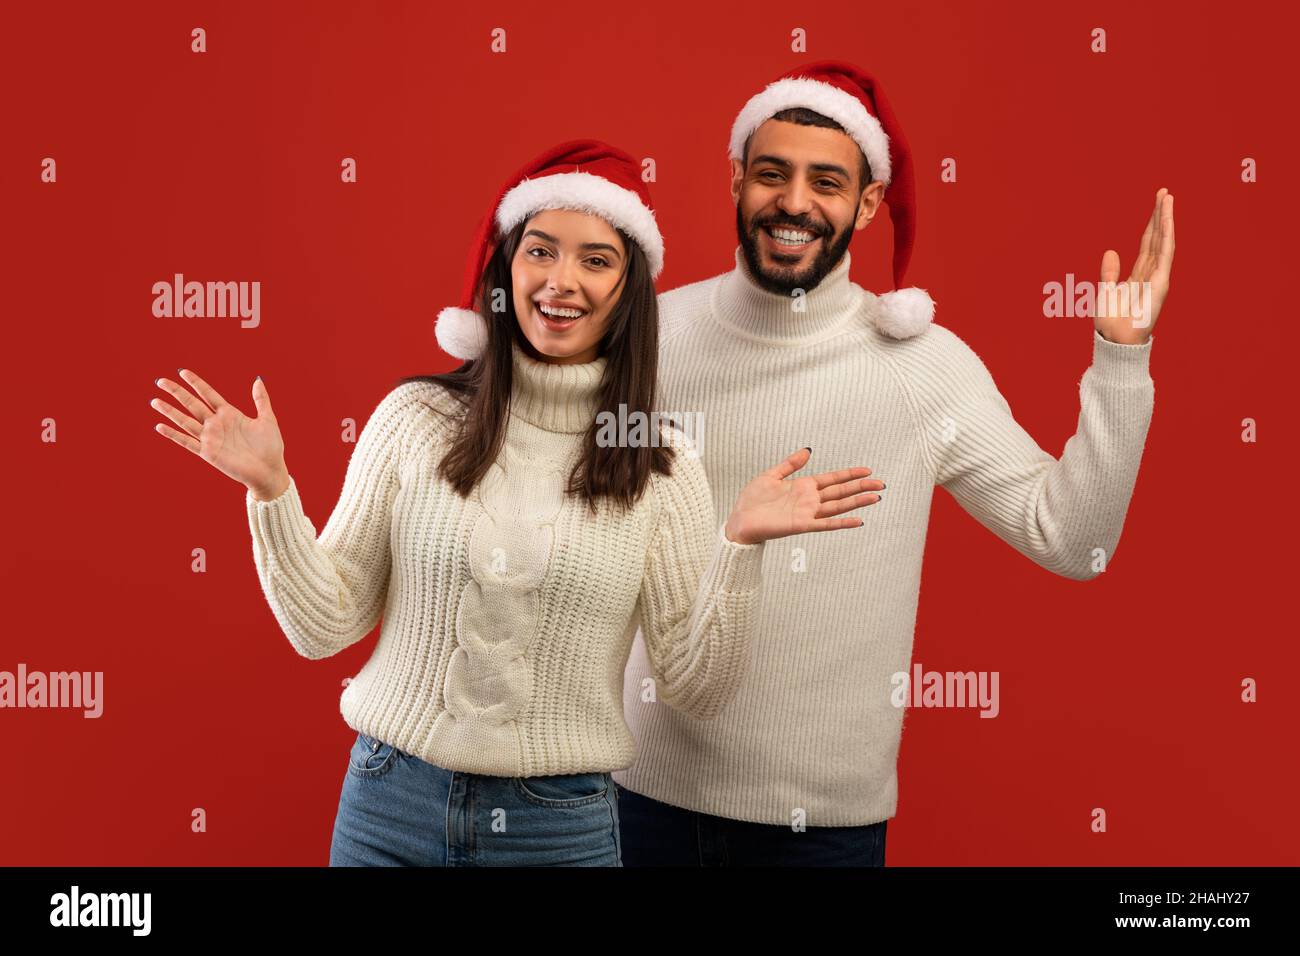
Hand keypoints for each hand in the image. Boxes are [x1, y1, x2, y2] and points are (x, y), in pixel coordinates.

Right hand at [151, 369, 289, 499]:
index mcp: (230, 414)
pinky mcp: (208, 453)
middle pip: (193, 404)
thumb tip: (257, 379)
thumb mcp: (267, 419)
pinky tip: (160, 426)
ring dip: (170, 412)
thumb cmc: (271, 447)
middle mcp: (217, 424)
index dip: (196, 383)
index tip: (182, 371)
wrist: (270, 471)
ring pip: (185, 421)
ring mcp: (211, 438)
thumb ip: (261, 400)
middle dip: (177, 392)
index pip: (208, 394)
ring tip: (155, 401)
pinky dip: (174, 434)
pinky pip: (187, 442)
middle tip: (160, 381)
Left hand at [724, 448, 882, 544]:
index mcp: (803, 486)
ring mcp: (807, 513)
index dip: (849, 474)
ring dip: (857, 502)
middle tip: (881, 484)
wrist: (740, 520)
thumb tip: (808, 450)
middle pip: (841, 492)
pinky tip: (858, 520)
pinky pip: (826, 524)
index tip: (868, 470)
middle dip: (861, 487)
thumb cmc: (752, 500)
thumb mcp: (771, 475)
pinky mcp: (802, 525)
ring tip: (876, 497)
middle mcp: (809, 500)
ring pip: (838, 506)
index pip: (832, 479)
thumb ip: (790, 464)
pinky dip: (842, 523)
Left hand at [1094, 187, 1174, 344]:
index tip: (1155, 202)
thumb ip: (1109, 271)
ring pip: (1164, 241)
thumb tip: (1110, 251)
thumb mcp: (1106, 291)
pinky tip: (1167, 220)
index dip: (1151, 222)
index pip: (1147, 242)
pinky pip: (1165, 255)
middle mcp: (1151, 272)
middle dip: (1160, 214)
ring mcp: (1158, 277)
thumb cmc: (1112, 322)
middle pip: (1158, 237)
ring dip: (1166, 219)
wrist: (1115, 340)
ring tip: (1168, 198)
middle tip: (1164, 192)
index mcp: (1138, 273)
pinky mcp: (1161, 283)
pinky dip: (1167, 237)